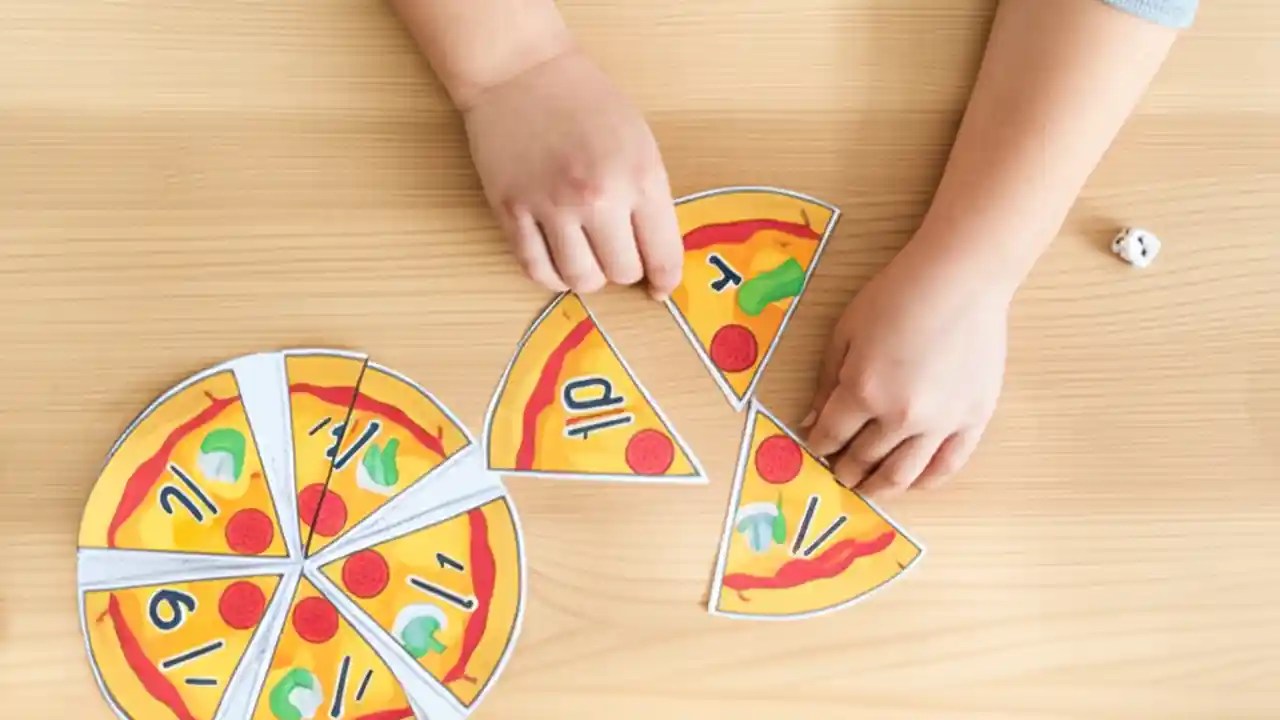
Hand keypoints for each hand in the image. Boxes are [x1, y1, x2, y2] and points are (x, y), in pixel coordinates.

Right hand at [462, 48, 681, 298]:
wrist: (521, 71)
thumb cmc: (587, 102)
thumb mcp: (640, 144)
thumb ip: (649, 198)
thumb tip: (654, 254)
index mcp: (640, 177)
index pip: (662, 255)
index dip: (665, 279)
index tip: (660, 286)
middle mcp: (597, 197)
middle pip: (621, 272)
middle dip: (625, 270)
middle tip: (618, 253)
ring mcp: (551, 207)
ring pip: (580, 280)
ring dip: (589, 276)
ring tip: (588, 256)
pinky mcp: (512, 211)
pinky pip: (536, 269)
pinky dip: (552, 276)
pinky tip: (559, 262)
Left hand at [804, 233, 1010, 497]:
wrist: (961, 279)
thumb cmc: (896, 296)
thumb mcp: (846, 332)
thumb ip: (827, 382)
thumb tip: (811, 422)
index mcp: (863, 390)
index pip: (831, 435)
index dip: (820, 445)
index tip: (817, 448)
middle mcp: (900, 415)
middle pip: (864, 459)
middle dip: (846, 469)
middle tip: (840, 472)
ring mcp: (940, 423)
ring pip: (903, 474)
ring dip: (879, 487)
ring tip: (869, 487)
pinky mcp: (973, 420)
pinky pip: (947, 466)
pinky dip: (925, 481)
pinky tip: (911, 481)